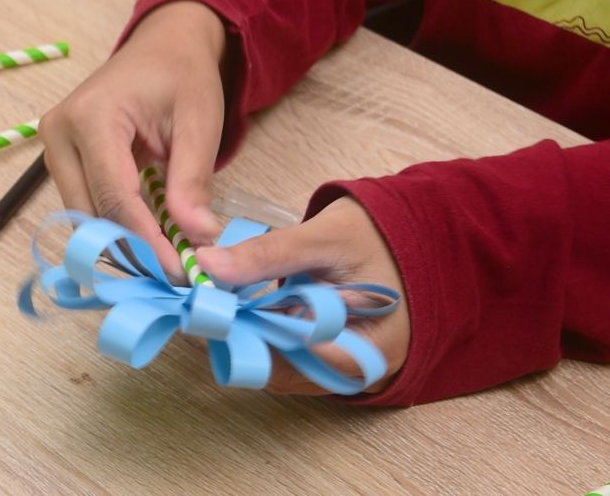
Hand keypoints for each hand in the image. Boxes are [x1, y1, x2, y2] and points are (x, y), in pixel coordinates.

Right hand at [40, 1, 226, 278]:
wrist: (162, 47)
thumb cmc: (181, 76)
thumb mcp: (199, 122)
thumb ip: (193, 180)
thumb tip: (197, 238)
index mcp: (91, 117)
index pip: (115, 197)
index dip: (147, 242)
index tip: (179, 273)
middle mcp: (59, 134)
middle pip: (90, 213)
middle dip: (133, 249)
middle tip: (175, 276)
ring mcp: (53, 148)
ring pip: (82, 216)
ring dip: (122, 243)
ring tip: (166, 260)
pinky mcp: (61, 160)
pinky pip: (84, 206)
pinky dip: (115, 227)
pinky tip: (149, 240)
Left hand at [196, 197, 409, 394]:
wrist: (415, 237)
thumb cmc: (381, 236)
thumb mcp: (326, 237)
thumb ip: (268, 253)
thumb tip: (206, 265)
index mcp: (370, 350)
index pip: (293, 361)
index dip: (241, 338)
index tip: (203, 311)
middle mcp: (356, 372)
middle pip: (280, 371)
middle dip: (233, 338)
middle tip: (195, 306)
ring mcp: (339, 368)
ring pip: (275, 367)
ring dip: (239, 337)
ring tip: (208, 304)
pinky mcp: (325, 358)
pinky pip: (282, 356)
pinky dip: (254, 334)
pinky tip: (232, 309)